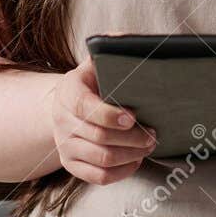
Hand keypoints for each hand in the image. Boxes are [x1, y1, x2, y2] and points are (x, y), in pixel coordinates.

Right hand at [49, 60, 157, 184]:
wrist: (66, 105)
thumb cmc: (91, 81)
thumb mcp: (96, 62)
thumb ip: (109, 48)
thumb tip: (122, 39)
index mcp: (69, 91)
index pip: (86, 107)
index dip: (110, 115)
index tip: (133, 116)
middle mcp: (62, 120)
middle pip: (99, 137)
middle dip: (132, 137)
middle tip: (153, 134)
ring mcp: (64, 144)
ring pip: (101, 159)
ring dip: (131, 154)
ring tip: (149, 145)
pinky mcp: (70, 164)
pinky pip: (97, 177)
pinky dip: (121, 172)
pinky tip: (136, 159)